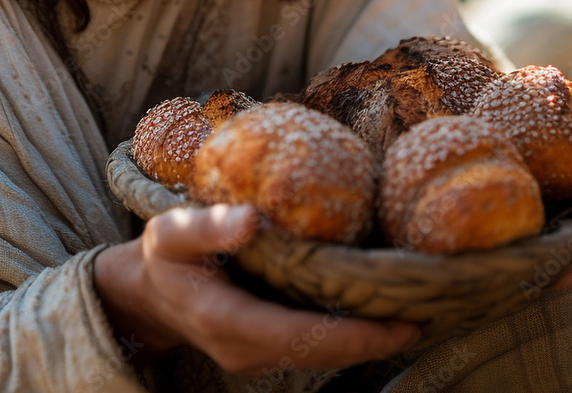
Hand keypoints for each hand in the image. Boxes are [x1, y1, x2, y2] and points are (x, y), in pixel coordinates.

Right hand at [94, 203, 418, 373]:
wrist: (145, 293)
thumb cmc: (162, 256)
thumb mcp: (173, 232)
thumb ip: (209, 225)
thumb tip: (252, 216)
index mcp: (228, 321)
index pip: (302, 335)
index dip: (353, 335)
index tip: (400, 323)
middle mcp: (246, 349)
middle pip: (321, 353)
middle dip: (373, 341)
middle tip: (425, 314)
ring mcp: (254, 356)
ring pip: (319, 355)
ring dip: (363, 341)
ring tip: (410, 312)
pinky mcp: (261, 349)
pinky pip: (310, 347)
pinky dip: (344, 336)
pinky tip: (370, 313)